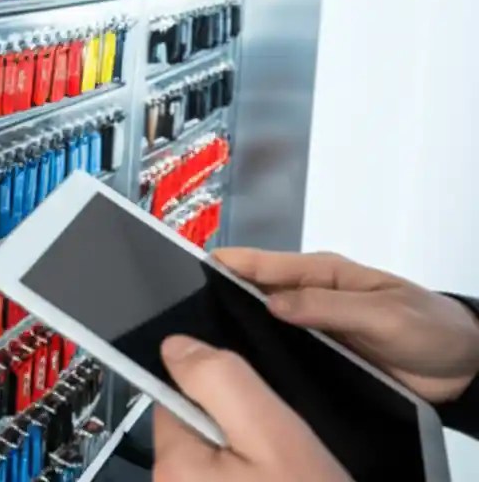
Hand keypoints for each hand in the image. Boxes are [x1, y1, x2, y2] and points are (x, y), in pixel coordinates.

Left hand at [154, 335, 350, 481]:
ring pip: (207, 472)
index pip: (173, 405)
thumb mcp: (275, 434)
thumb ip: (221, 382)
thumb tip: (175, 348)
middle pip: (189, 442)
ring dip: (239, 472)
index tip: (255, 422)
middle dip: (228, 442)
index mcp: (171, 468)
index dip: (216, 403)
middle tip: (278, 464)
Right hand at [214, 248, 478, 402]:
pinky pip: (278, 358)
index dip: (227, 264)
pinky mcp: (315, 359)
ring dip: (237, 334)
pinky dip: (258, 361)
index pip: (264, 264)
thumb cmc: (431, 327)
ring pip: (260, 328)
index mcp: (322, 275)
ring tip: (204, 344)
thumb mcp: (383, 314)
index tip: (192, 267)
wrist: (462, 369)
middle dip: (219, 300)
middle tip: (186, 312)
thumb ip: (330, 307)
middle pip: (252, 295)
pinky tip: (240, 372)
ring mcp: (310, 330)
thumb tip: (274, 303)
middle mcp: (309, 299)